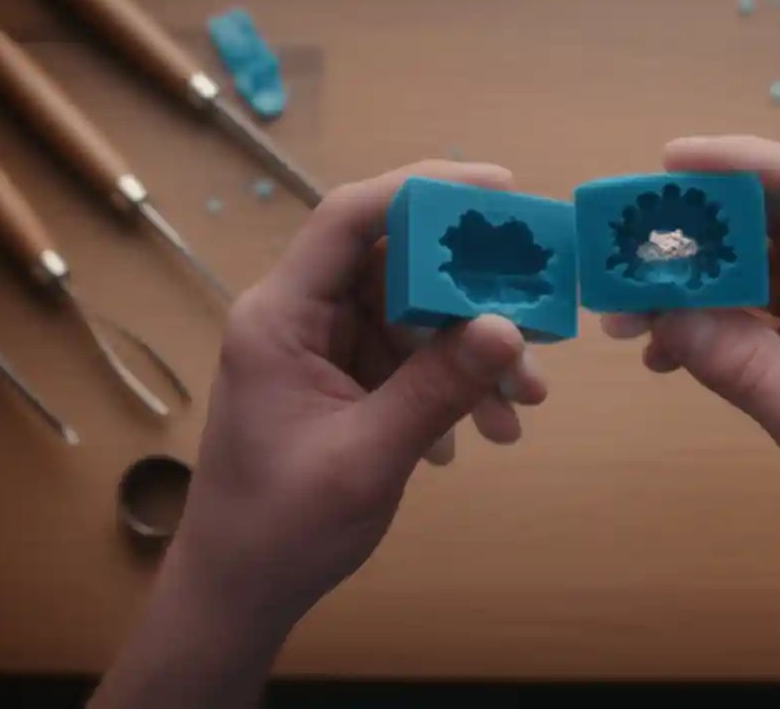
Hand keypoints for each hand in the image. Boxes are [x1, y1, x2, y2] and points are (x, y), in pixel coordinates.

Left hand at [177, 160, 545, 630]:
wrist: (240, 591)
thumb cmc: (280, 529)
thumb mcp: (368, 458)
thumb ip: (437, 388)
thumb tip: (509, 326)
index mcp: (281, 318)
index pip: (348, 219)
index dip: (422, 189)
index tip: (500, 188)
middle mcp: (299, 319)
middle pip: (395, 268)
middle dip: (471, 297)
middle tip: (540, 319)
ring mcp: (321, 350)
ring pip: (412, 319)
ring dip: (471, 356)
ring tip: (524, 404)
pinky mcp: (341, 382)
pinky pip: (408, 361)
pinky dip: (451, 389)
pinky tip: (483, 434)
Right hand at [603, 136, 779, 610]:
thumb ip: (749, 368)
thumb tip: (664, 315)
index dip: (751, 166)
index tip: (672, 162)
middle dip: (707, 231)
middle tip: (630, 244)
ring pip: (765, 272)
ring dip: (698, 285)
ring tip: (628, 311)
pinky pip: (760, 320)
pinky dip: (711, 329)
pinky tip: (663, 353)